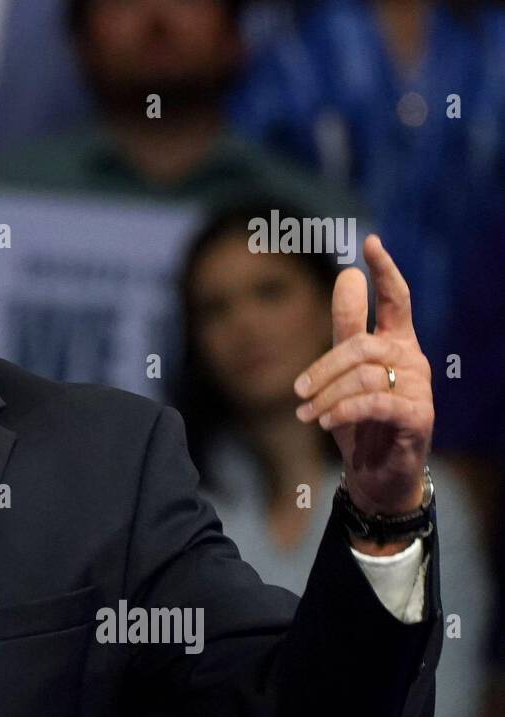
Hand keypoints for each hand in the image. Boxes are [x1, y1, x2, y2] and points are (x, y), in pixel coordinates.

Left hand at [294, 235, 432, 518]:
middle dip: (323, 368)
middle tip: (298, 393)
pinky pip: (374, 403)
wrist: (376, 473)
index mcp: (397, 343)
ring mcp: (418, 389)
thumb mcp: (344, 370)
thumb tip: (348, 274)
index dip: (385, 271)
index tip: (370, 243)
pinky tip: (323, 422)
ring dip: (327, 396)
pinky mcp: (416, 417)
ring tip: (307, 414)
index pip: (397, 299)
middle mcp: (412, 360)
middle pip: (361, 345)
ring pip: (363, 375)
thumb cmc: (359, 419)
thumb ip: (347, 325)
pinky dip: (343, 410)